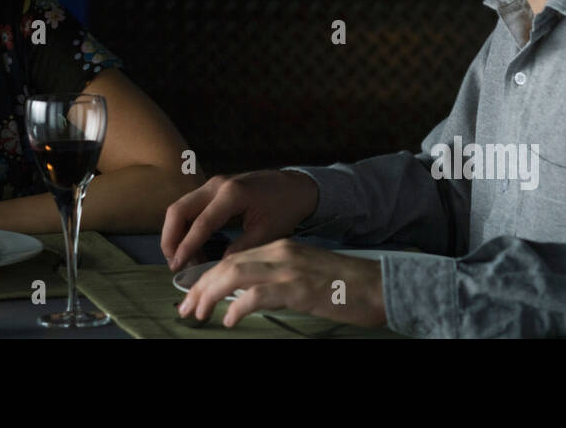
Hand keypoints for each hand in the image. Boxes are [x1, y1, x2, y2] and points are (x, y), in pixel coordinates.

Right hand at [161, 171, 318, 271]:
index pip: (201, 223)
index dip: (187, 247)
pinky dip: (187, 229)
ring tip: (187, 261)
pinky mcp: (213, 190)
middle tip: (175, 264)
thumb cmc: (285, 207)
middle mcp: (216, 185)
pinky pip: (191, 209)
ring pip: (180, 208)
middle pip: (178, 210)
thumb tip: (218, 268)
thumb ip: (241, 249)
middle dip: (170, 238)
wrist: (295, 186)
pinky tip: (197, 250)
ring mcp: (213, 185)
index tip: (178, 267)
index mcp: (232, 194)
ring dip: (176, 235)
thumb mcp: (267, 232)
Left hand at [177, 238, 385, 327]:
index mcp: (281, 247)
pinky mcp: (299, 288)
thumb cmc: (344, 285)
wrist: (379, 285)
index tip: (194, 297)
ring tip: (199, 313)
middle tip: (186, 308)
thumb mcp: (304, 273)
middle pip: (227, 265)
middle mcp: (281, 252)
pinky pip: (258, 295)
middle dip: (201, 287)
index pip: (233, 258)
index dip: (209, 278)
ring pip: (235, 275)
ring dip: (210, 294)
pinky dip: (239, 306)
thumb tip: (246, 296)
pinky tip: (230, 319)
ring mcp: (289, 268)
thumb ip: (277, 278)